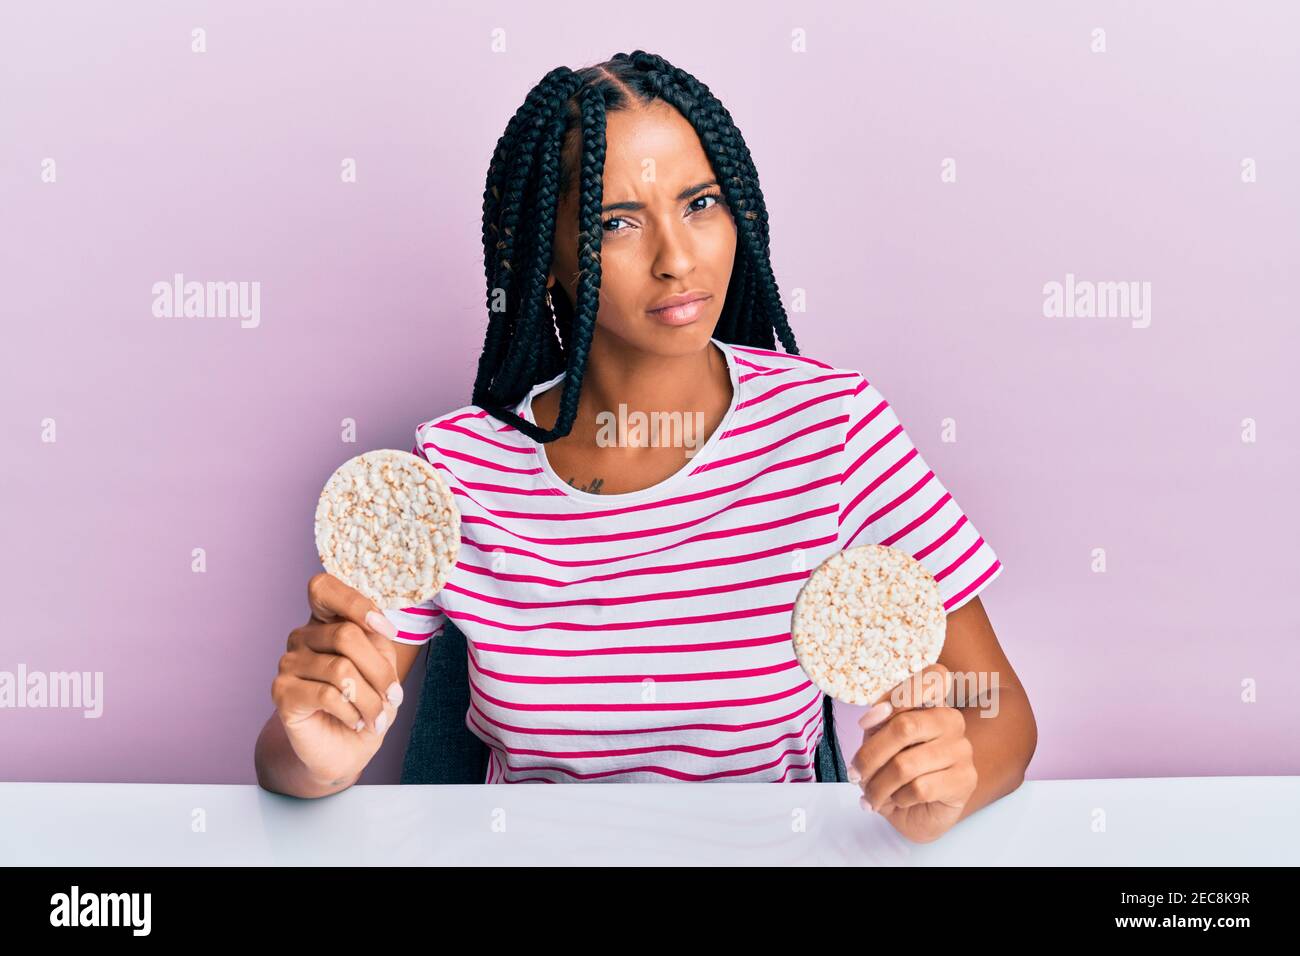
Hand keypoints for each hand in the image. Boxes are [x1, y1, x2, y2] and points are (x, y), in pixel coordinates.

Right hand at [269, 572, 403, 783]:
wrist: (344, 750)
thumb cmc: (365, 703)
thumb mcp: (381, 668)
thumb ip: (376, 643)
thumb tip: (377, 630)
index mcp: (324, 621)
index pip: (323, 587)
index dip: (356, 604)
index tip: (386, 630)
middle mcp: (302, 636)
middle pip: (346, 635)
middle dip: (380, 671)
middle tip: (393, 697)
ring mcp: (288, 662)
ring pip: (341, 670)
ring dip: (370, 699)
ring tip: (377, 717)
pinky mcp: (282, 692)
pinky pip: (327, 695)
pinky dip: (352, 712)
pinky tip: (356, 722)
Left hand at [847, 663, 977, 843]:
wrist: (915, 812)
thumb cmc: (895, 767)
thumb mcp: (878, 738)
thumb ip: (878, 721)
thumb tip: (875, 714)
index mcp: (932, 701)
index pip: (932, 676)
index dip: (896, 696)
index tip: (864, 724)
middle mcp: (952, 719)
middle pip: (905, 726)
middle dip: (870, 756)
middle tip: (854, 775)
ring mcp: (963, 749)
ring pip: (907, 764)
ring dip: (878, 785)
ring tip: (869, 795)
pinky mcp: (966, 779)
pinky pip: (920, 788)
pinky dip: (898, 799)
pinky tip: (897, 801)